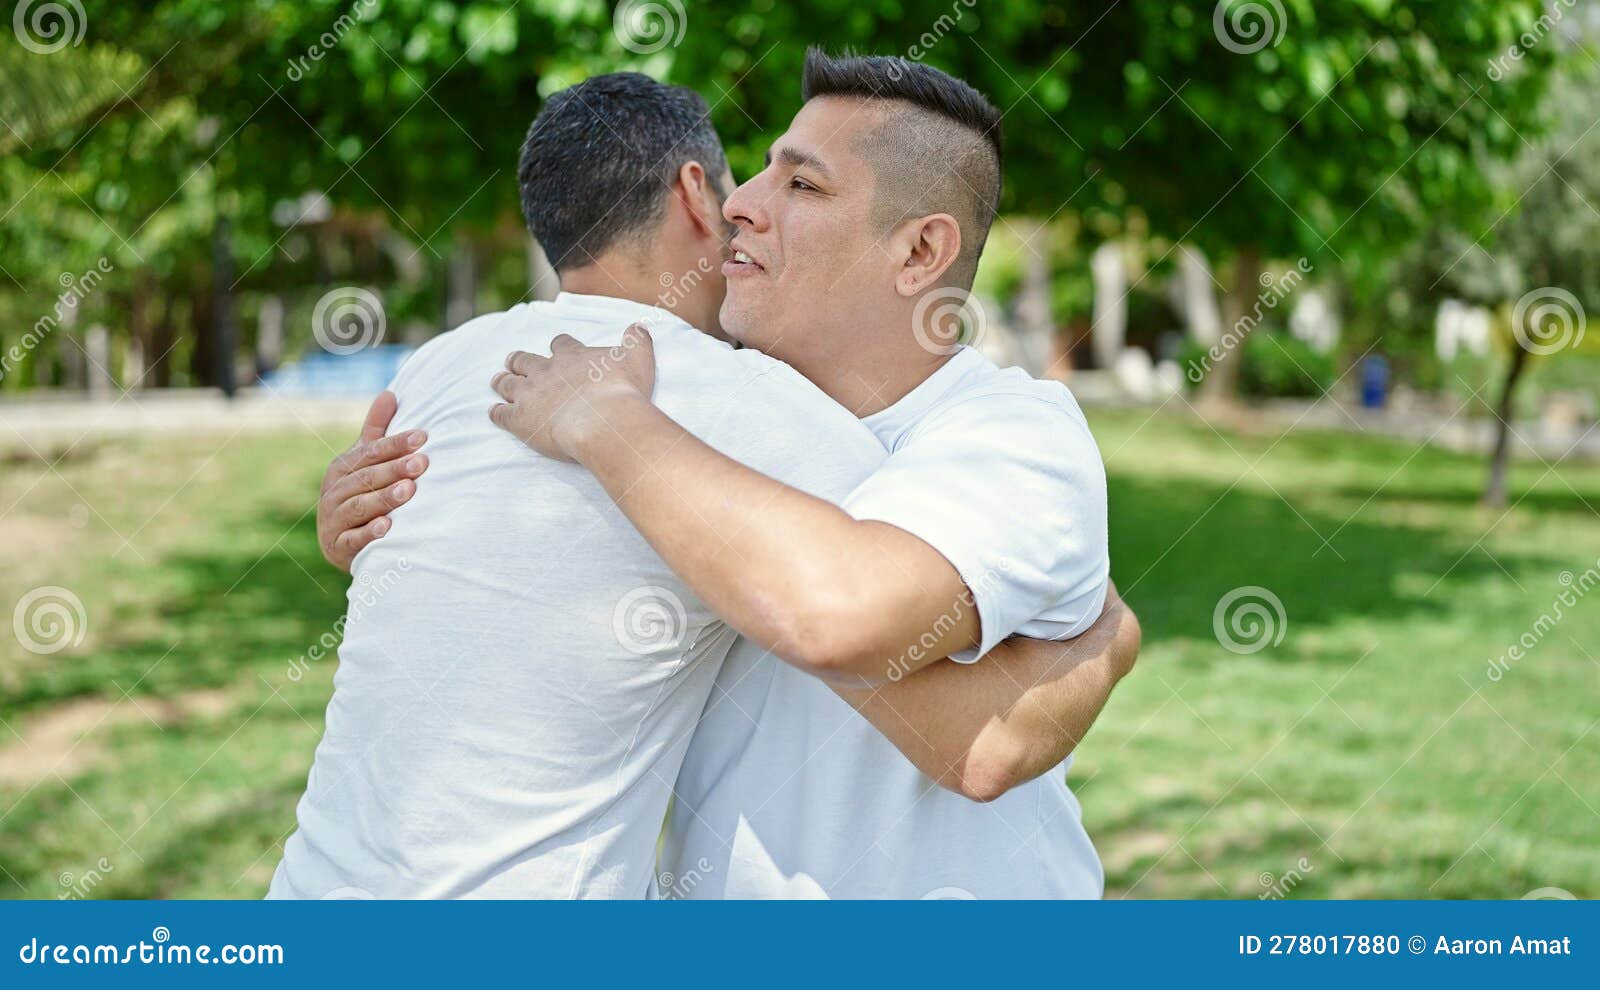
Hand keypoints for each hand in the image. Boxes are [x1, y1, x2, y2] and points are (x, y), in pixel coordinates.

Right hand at [317, 390, 429, 571]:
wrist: (342, 544)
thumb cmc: (361, 494)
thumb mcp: (365, 463)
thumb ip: (376, 432)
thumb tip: (390, 393)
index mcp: (341, 469)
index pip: (370, 452)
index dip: (396, 444)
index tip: (423, 437)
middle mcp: (334, 492)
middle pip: (367, 478)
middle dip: (395, 469)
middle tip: (422, 463)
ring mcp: (333, 520)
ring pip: (360, 506)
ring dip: (384, 498)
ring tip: (409, 490)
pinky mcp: (337, 547)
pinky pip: (353, 539)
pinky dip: (370, 533)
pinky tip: (388, 527)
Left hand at [489, 323, 655, 460]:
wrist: (605, 421)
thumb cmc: (623, 391)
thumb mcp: (638, 358)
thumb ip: (637, 340)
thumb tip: (639, 326)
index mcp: (571, 356)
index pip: (560, 344)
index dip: (558, 346)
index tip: (557, 347)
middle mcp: (545, 371)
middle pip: (525, 361)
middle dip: (518, 361)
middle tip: (512, 360)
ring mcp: (529, 394)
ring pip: (508, 383)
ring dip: (502, 381)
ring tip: (496, 380)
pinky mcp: (519, 419)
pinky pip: (501, 414)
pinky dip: (496, 413)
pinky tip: (493, 412)